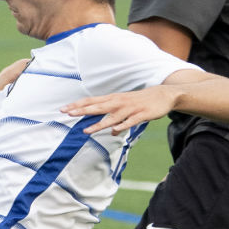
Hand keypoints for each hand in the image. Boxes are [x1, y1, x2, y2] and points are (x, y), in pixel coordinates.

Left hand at [60, 86, 180, 135]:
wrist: (164, 95)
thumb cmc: (142, 102)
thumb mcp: (126, 109)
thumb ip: (116, 119)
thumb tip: (110, 133)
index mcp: (114, 99)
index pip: (92, 101)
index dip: (78, 105)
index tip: (63, 109)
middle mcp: (119, 102)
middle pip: (97, 107)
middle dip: (82, 111)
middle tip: (67, 114)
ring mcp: (130, 109)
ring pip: (112, 117)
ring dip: (98, 124)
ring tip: (85, 130)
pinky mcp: (141, 114)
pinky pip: (130, 122)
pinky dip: (122, 126)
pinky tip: (113, 131)